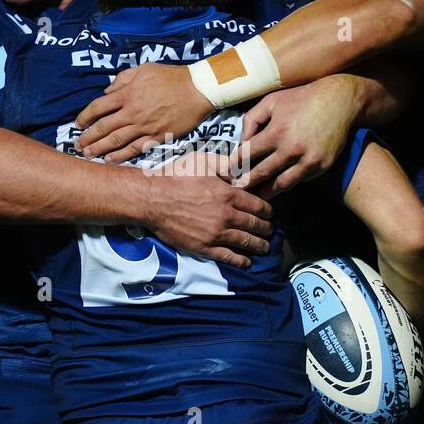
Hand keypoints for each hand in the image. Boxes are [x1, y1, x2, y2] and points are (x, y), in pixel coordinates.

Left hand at [74, 63, 213, 161]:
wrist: (197, 90)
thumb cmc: (171, 77)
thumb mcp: (143, 69)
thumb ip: (123, 79)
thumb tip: (107, 91)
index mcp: (127, 94)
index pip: (98, 107)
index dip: (85, 116)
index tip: (78, 124)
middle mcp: (132, 112)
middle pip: (103, 127)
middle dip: (88, 137)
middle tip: (77, 145)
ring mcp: (144, 126)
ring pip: (116, 140)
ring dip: (99, 149)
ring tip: (88, 155)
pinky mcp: (156, 136)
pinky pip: (135, 148)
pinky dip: (121, 156)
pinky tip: (110, 161)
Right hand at [139, 165, 272, 269]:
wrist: (152, 199)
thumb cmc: (175, 177)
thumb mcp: (202, 161)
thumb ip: (224, 165)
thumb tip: (240, 169)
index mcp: (229, 194)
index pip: (258, 206)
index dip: (267, 211)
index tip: (270, 214)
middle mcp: (226, 215)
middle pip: (255, 225)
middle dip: (267, 229)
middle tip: (270, 232)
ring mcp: (216, 233)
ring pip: (246, 242)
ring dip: (259, 246)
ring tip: (265, 248)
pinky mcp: (204, 247)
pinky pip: (228, 257)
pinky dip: (241, 260)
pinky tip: (248, 262)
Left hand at [232, 76, 362, 197]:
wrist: (339, 101)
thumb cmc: (302, 98)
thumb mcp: (272, 101)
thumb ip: (252, 119)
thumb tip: (242, 141)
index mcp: (276, 133)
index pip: (248, 154)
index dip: (235, 165)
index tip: (227, 173)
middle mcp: (291, 150)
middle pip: (262, 173)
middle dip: (247, 183)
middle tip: (237, 190)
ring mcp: (308, 161)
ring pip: (282, 184)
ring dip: (267, 192)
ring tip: (257, 197)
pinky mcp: (322, 166)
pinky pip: (300, 179)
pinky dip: (289, 182)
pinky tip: (280, 186)